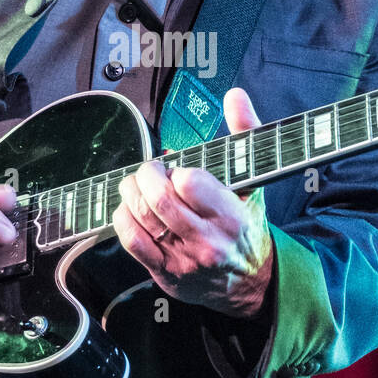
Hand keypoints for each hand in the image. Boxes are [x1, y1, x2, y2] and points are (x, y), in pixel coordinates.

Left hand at [113, 88, 273, 317]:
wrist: (250, 282)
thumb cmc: (247, 225)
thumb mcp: (254, 181)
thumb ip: (245, 134)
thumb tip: (235, 96)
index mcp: (230, 215)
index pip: (190, 183)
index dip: (177, 170)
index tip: (178, 169)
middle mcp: (206, 239)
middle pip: (159, 199)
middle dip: (146, 176)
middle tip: (151, 170)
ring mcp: (183, 258)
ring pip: (141, 218)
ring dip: (131, 192)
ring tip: (137, 184)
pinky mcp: (164, 271)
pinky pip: (131, 241)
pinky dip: (122, 218)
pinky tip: (130, 208)